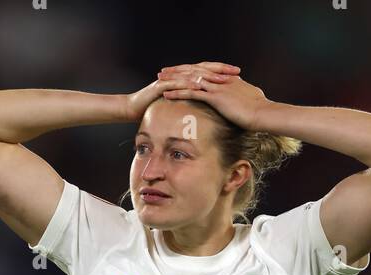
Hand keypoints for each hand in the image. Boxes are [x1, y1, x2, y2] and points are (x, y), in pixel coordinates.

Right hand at [123, 63, 238, 121]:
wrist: (133, 108)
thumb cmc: (154, 108)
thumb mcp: (177, 106)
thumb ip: (189, 103)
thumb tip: (206, 109)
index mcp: (185, 78)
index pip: (206, 72)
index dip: (222, 71)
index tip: (238, 74)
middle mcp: (180, 76)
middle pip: (203, 69)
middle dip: (220, 70)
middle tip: (236, 72)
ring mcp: (170, 80)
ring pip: (193, 74)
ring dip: (209, 76)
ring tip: (223, 79)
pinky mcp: (162, 86)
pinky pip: (178, 84)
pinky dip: (190, 84)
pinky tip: (201, 86)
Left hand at [157, 64, 267, 131]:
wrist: (262, 112)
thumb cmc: (259, 109)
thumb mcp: (249, 98)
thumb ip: (242, 95)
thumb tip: (243, 98)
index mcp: (226, 78)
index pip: (204, 71)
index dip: (190, 70)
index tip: (180, 71)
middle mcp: (219, 79)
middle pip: (193, 71)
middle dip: (177, 71)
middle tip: (163, 71)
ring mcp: (216, 86)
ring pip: (190, 79)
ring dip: (173, 79)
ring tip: (159, 80)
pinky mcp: (214, 97)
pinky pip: (192, 93)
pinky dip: (178, 93)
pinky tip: (167, 94)